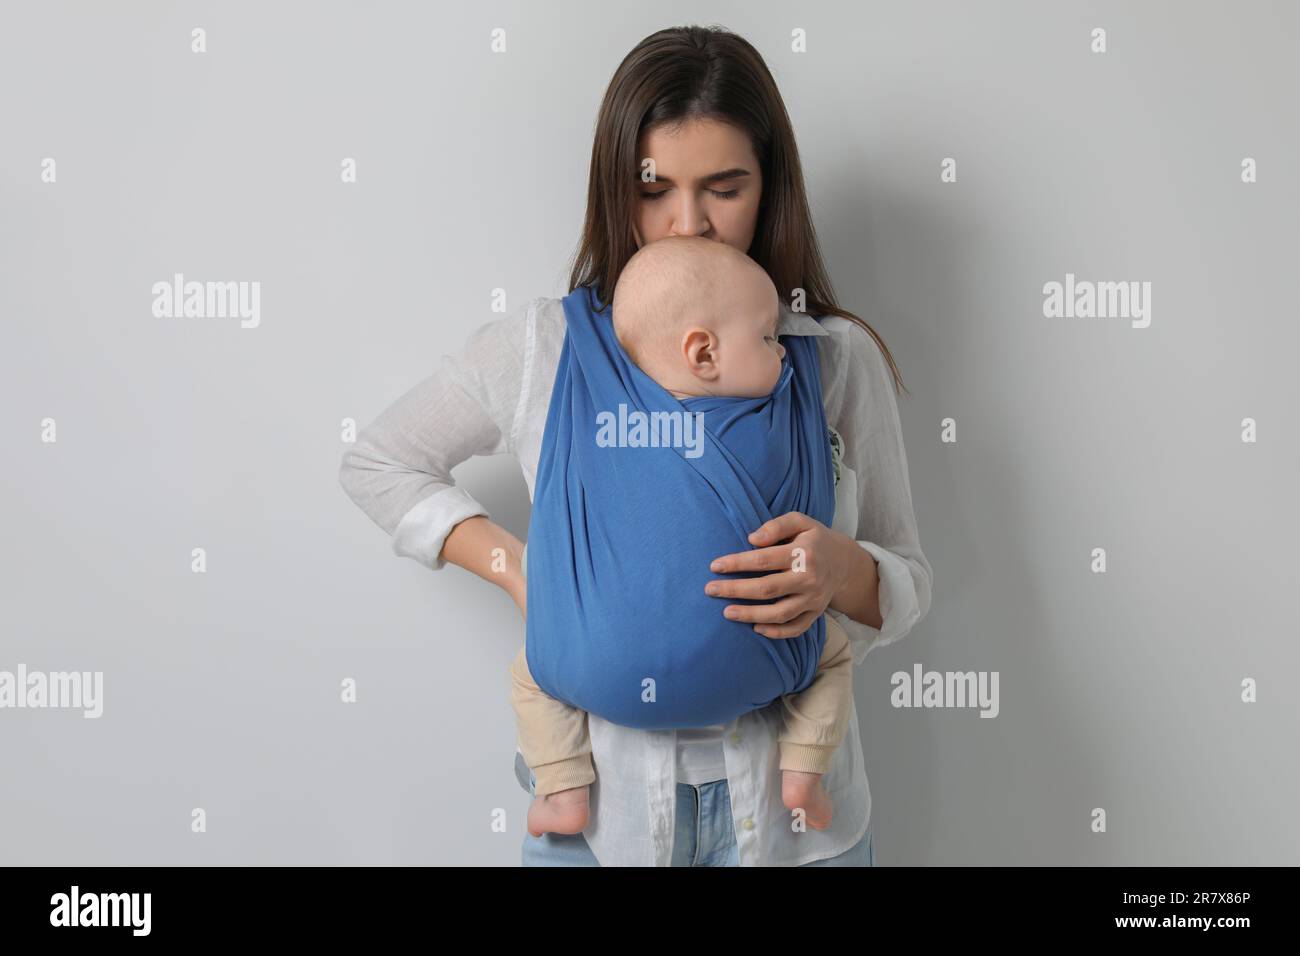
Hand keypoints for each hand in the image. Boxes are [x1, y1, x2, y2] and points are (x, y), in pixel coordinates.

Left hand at [705, 511, 855, 637]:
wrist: (845, 562)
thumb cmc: (814, 539)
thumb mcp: (800, 521)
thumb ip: (776, 526)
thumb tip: (751, 539)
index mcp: (804, 553)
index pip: (764, 560)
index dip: (737, 563)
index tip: (714, 566)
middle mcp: (809, 579)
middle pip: (767, 589)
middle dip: (735, 590)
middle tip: (710, 590)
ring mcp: (813, 600)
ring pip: (779, 613)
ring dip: (751, 615)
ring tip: (726, 613)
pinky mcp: (815, 614)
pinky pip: (795, 628)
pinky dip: (776, 632)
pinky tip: (755, 628)